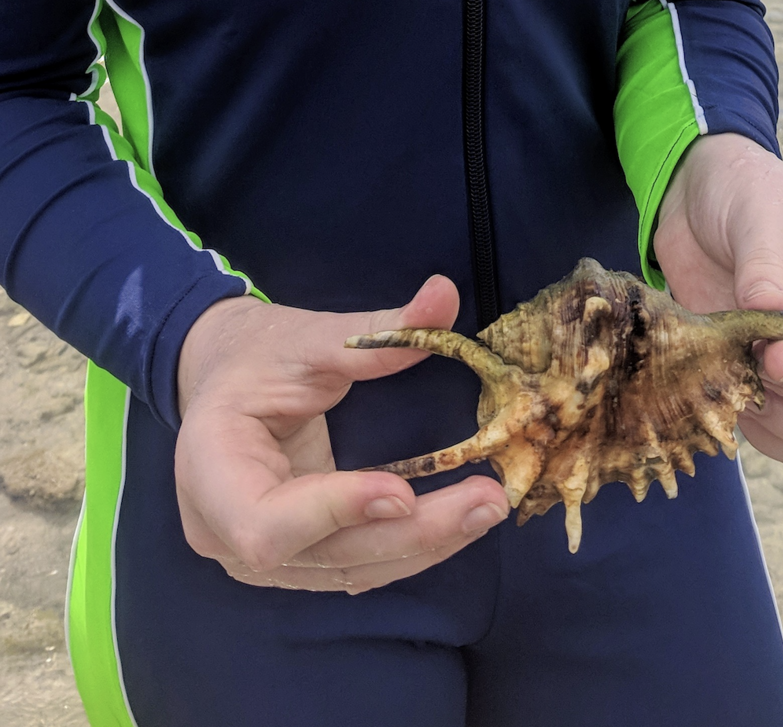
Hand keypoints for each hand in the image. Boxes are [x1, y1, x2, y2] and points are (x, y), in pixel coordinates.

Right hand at [174, 276, 509, 591]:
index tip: (402, 490)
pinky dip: (413, 548)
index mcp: (210, 469)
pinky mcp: (297, 560)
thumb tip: (445, 296)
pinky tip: (461, 522)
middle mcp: (224, 531)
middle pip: (324, 555)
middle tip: (488, 501)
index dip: (332, 514)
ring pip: (351, 571)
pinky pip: (359, 567)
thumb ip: (376, 331)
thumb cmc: (255, 356)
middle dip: (413, 533)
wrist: (224, 382)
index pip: (263, 521)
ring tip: (489, 508)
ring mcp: (259, 557)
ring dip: (426, 545)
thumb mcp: (308, 337)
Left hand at [652, 133, 782, 463]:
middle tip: (759, 374)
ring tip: (739, 385)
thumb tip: (772, 329)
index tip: (770, 356)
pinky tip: (727, 399)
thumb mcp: (760, 215)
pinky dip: (761, 435)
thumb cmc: (746, 197)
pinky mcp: (777, 390)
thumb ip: (766, 270)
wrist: (700, 207)